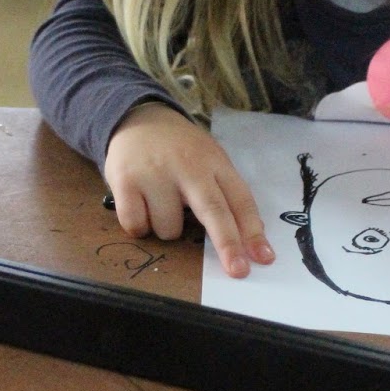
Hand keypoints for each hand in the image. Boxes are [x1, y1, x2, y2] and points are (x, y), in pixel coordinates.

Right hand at [104, 103, 274, 277]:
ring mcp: (155, 173)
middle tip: (238, 271)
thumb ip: (225, 194)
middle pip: (213, 211)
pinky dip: (140, 226)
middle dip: (228, 245)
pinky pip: (137, 225)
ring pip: (169, 229)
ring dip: (167, 230)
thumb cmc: (179, 151)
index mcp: (214, 162)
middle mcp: (187, 166)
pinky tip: (141, 205)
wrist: (136, 119)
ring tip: (160, 205)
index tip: (264, 258)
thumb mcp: (208, 160)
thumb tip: (247, 242)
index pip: (239, 200)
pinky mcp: (125, 181)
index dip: (253, 232)